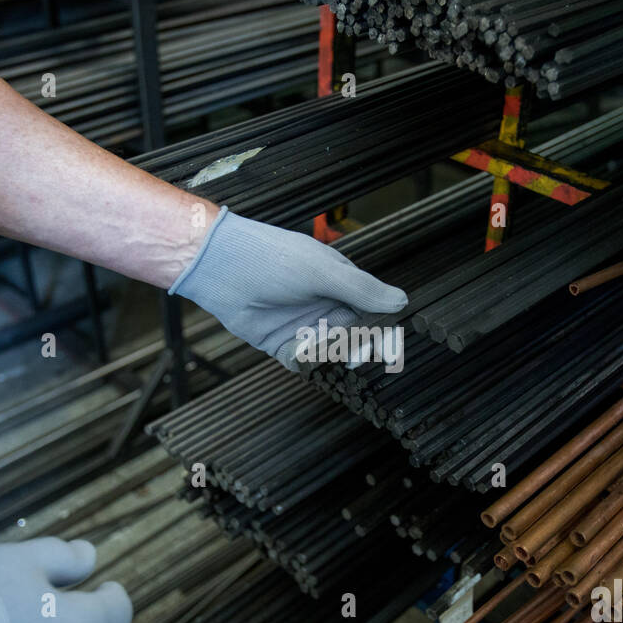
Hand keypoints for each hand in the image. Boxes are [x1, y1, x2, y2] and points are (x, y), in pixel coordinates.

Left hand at [169, 207, 408, 368]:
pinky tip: (308, 358)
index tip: (389, 345)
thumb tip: (401, 301)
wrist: (222, 269)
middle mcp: (324, 305)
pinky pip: (303, 362)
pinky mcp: (282, 344)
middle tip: (359, 354)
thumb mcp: (323, 270)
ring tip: (334, 355)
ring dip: (335, 357)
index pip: (371, 310)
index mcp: (339, 282)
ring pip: (332, 352)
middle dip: (360, 348)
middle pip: (354, 336)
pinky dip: (308, 364)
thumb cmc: (271, 258)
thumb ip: (362, 289)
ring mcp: (304, 325)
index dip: (381, 329)